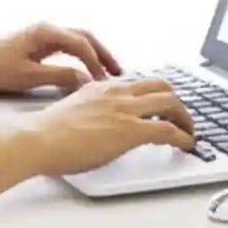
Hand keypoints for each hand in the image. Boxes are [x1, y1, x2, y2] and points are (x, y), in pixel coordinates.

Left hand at [0, 22, 123, 92]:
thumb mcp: (28, 77)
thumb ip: (60, 77)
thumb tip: (85, 80)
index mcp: (45, 32)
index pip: (81, 44)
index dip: (96, 63)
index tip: (105, 81)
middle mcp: (46, 29)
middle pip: (83, 37)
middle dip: (102, 54)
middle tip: (117, 71)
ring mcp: (40, 35)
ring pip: (75, 41)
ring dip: (91, 55)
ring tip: (105, 72)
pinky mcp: (35, 44)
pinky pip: (64, 47)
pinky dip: (78, 57)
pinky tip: (82, 70)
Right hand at [14, 78, 195, 175]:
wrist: (38, 138)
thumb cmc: (48, 132)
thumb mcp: (75, 110)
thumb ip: (94, 109)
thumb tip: (101, 122)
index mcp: (103, 87)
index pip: (141, 83)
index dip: (158, 95)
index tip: (164, 106)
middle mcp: (117, 92)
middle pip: (162, 87)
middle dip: (177, 103)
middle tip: (181, 118)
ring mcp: (125, 109)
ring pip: (171, 103)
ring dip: (185, 118)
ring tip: (189, 132)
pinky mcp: (129, 130)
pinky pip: (167, 129)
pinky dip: (183, 136)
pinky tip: (187, 144)